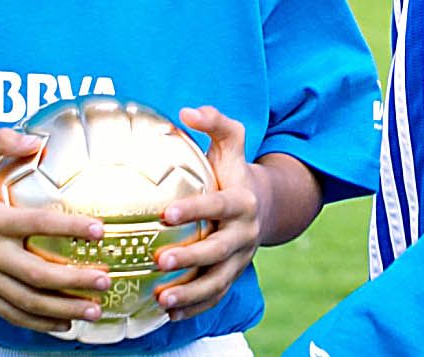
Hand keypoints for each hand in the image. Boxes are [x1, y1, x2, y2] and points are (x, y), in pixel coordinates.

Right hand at [0, 128, 116, 334]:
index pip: (36, 224)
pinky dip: (39, 322)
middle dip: (73, 280)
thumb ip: (0, 139)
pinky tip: (66, 324)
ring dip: (63, 308)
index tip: (99, 230)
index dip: (70, 227)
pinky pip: (10, 313)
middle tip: (106, 280)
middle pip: (35, 274)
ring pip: (26, 301)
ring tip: (96, 310)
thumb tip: (35, 140)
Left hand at [150, 105, 266, 321]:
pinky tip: (169, 312)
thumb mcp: (231, 143)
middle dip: (190, 257)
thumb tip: (187, 111)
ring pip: (218, 280)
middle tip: (159, 260)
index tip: (165, 214)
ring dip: (190, 292)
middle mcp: (244, 233)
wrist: (264, 206)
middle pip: (218, 249)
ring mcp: (239, 259)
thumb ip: (214, 122)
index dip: (193, 209)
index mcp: (242, 201)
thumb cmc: (234, 171)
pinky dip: (194, 307)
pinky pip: (215, 296)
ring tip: (161, 297)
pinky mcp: (232, 276)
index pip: (218, 206)